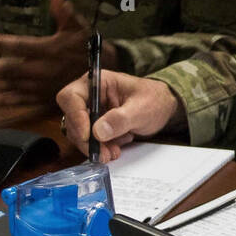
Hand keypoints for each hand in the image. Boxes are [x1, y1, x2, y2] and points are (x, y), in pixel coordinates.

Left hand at [0, 0, 113, 108]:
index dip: (1, 44)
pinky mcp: (46, 99)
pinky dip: (8, 103)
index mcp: (49, 49)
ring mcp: (43, 86)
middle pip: (11, 69)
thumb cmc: (88, 47)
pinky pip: (25, 102)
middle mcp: (43, 69)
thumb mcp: (79, 27)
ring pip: (13, 87)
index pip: (21, 45)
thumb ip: (66, 13)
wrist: (105, 73)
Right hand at [57, 70, 184, 161]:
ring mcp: (92, 111)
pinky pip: (90, 140)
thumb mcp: (142, 108)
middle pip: (71, 118)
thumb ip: (121, 118)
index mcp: (98, 82)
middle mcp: (90, 96)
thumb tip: (98, 131)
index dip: (75, 116)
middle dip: (85, 139)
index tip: (87, 135)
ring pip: (79, 133)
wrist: (163, 108)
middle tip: (101, 153)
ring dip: (93, 147)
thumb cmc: (154, 99)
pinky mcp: (96, 126)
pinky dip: (100, 148)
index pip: (71, 96)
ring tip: (112, 153)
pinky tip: (115, 149)